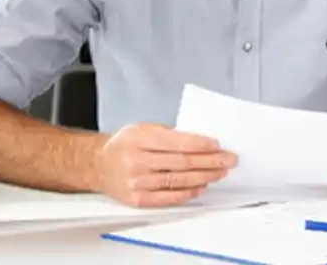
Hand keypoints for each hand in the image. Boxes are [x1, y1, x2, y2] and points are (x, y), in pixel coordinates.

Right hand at [94, 123, 236, 207]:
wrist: (98, 165)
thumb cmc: (122, 145)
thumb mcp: (141, 128)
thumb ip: (167, 134)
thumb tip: (198, 142)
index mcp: (139, 139)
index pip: (177, 143)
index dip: (200, 145)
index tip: (217, 146)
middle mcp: (137, 160)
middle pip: (182, 162)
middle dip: (210, 161)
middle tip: (228, 160)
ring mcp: (137, 182)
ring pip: (178, 181)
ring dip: (204, 177)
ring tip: (219, 173)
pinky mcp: (138, 199)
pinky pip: (168, 197)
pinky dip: (187, 193)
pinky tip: (200, 187)